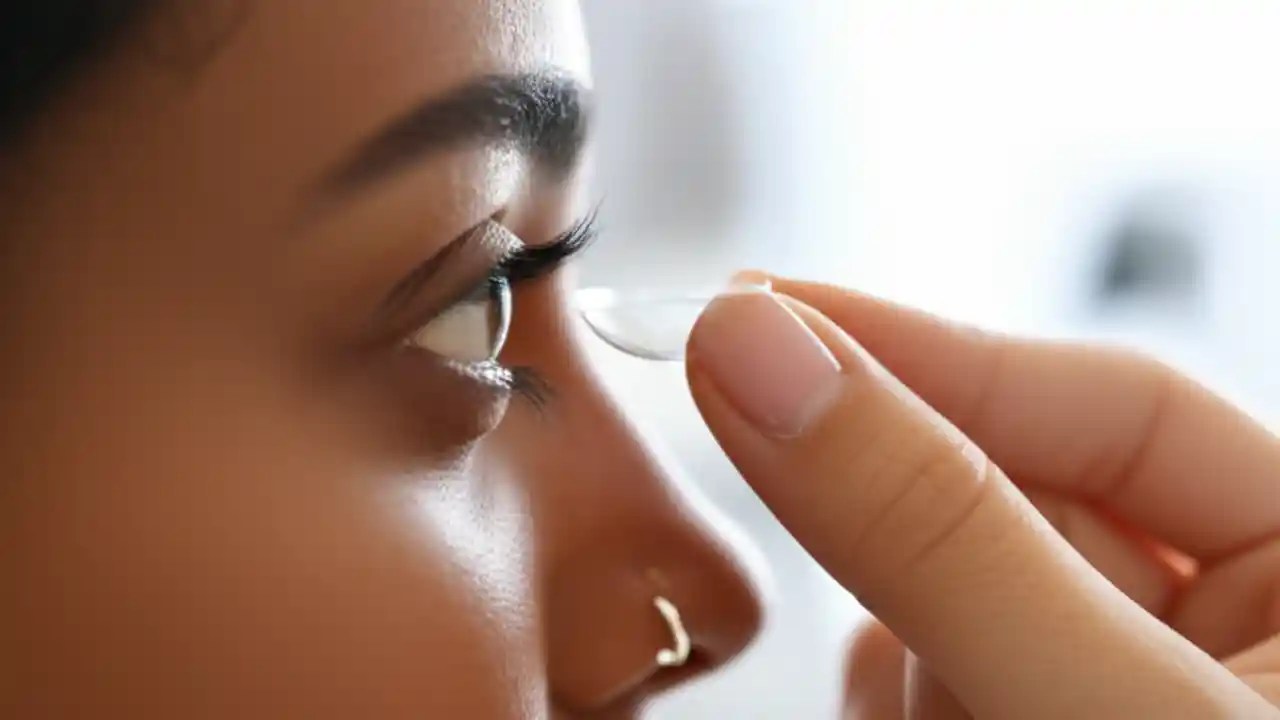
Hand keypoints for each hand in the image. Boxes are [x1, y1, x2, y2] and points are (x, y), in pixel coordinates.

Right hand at [685, 274, 1279, 718]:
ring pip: (938, 603)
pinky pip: (911, 685)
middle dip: (908, 540)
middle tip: (774, 476)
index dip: (933, 349)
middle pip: (1005, 505)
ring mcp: (1106, 694)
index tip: (766, 311)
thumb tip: (763, 354)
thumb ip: (941, 536)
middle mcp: (1218, 632)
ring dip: (900, 656)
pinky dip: (889, 708)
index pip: (1116, 401)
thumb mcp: (1097, 704)